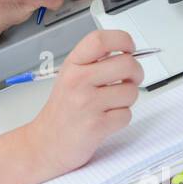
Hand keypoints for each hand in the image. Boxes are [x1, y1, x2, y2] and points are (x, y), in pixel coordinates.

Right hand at [25, 28, 142, 177]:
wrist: (45, 144)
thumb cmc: (62, 110)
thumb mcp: (70, 77)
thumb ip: (94, 63)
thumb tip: (129, 54)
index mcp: (72, 65)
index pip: (101, 40)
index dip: (123, 40)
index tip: (129, 49)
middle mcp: (78, 81)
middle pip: (126, 64)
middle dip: (136, 73)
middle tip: (129, 79)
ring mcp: (87, 103)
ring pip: (131, 92)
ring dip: (127, 100)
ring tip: (110, 104)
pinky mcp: (96, 125)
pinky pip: (127, 115)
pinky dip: (121, 119)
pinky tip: (106, 119)